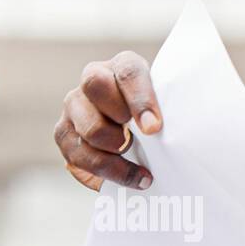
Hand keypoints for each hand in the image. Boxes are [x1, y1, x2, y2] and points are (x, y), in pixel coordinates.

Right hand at [54, 51, 161, 191]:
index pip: (129, 71)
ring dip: (115, 152)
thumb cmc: (159, 123)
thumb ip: (173, 114)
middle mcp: (95, 79)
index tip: (154, 128)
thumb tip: (179, 136)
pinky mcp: (65, 133)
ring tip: (140, 166)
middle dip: (118, 116)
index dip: (141, 99)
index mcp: (125, 67)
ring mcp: (75, 105)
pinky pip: (78, 154)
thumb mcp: (170, 111)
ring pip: (88, 126)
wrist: (140, 144)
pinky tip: (131, 177)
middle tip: (136, 139)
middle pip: (95, 84)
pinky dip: (107, 171)